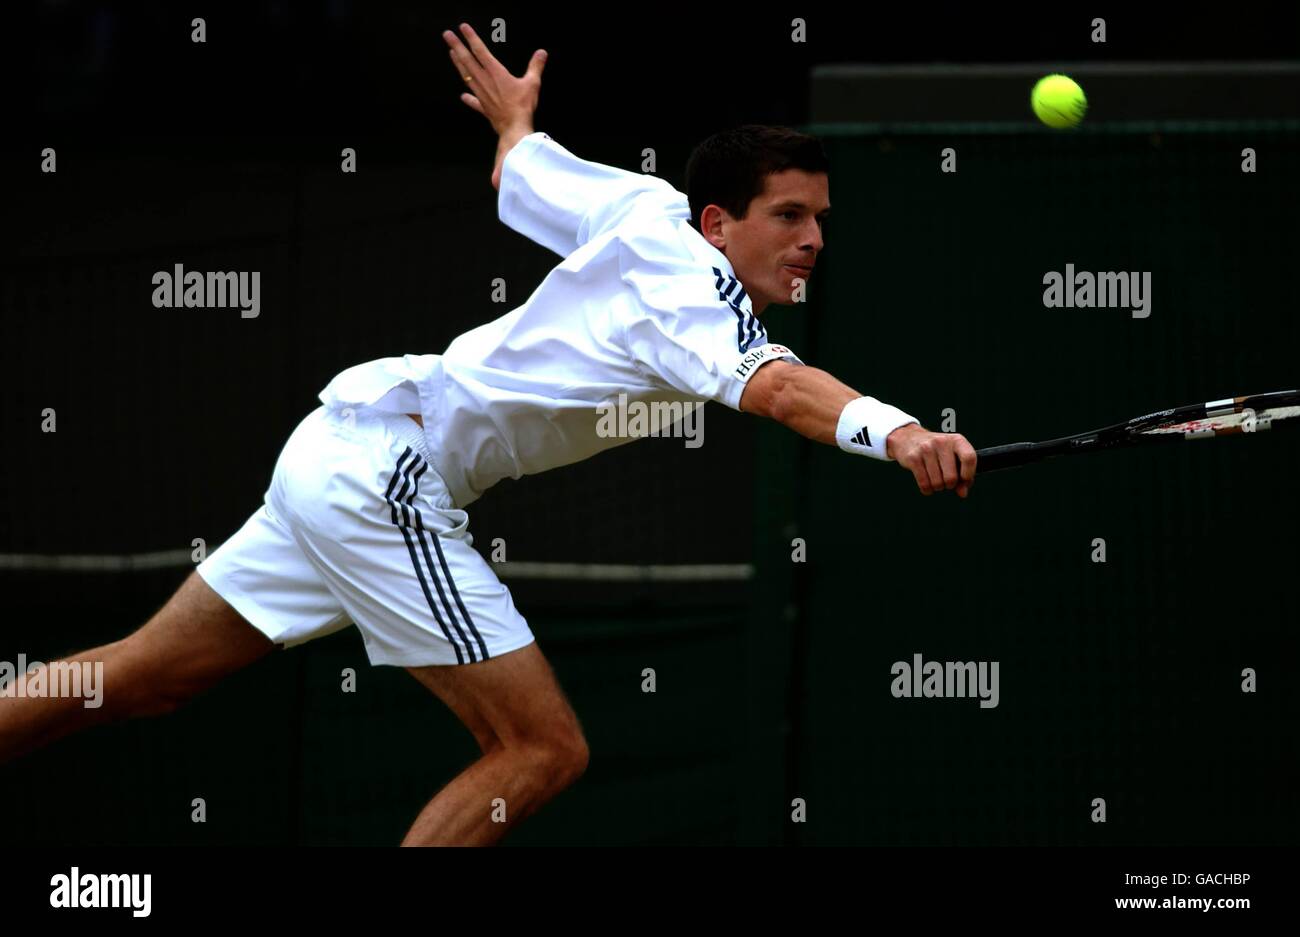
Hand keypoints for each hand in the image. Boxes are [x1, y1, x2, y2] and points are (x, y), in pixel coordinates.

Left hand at [442, 23, 545, 137]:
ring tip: (451, 53)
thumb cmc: (522, 106)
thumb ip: (535, 66)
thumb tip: (541, 53)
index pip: (480, 51)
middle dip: (457, 46)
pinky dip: (468, 98)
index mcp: (495, 72)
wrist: (514, 128)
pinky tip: (463, 96)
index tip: (462, 28)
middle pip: (467, 60)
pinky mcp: (483, 106)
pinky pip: (473, 100)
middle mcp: (484, 81)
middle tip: (447, 35)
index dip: (471, 38)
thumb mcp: (532, 83)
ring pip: (466, 75)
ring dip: (458, 63)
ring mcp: (481, 94)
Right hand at [886, 424, 977, 497]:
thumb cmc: (937, 452)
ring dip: (937, 487)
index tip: (964, 480)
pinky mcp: (913, 458)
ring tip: (935, 480)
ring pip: (937, 483)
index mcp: (956, 440)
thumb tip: (963, 493)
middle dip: (950, 485)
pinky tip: (927, 484)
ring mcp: (926, 449)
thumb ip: (962, 475)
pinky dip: (927, 489)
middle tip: (946, 481)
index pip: (969, 458)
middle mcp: (942, 442)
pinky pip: (924, 484)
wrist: (908, 438)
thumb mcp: (953, 457)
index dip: (968, 474)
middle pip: (951, 477)